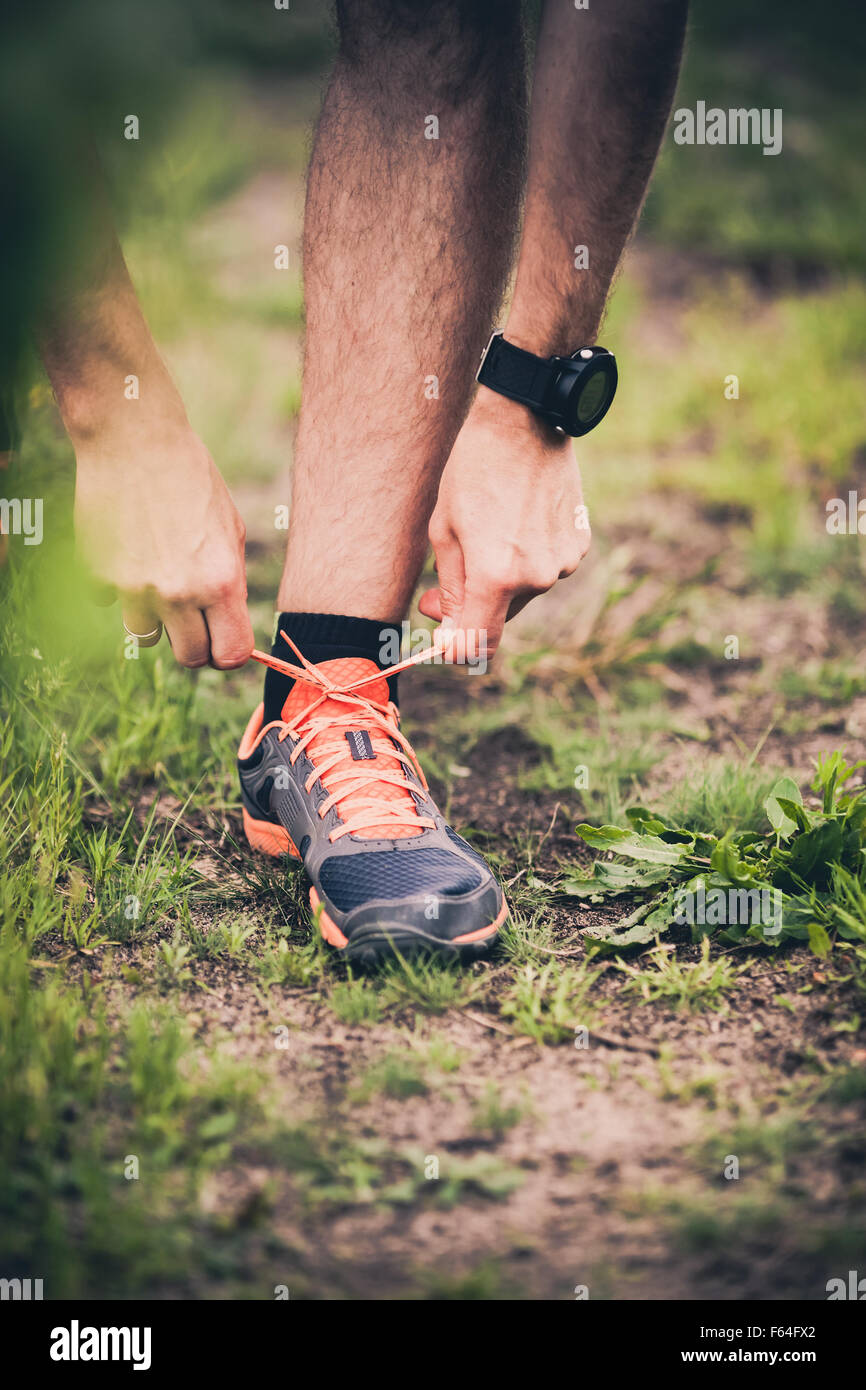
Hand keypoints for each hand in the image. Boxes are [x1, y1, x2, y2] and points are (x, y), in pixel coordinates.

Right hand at [74, 421, 253, 668]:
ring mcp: (134, 588)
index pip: (231, 655)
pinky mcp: (98, 575)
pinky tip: (123, 551)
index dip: (228, 652)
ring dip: (152, 616)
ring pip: (145, 636)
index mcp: (220, 582)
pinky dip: (114, 587)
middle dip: (192, 641)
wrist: (136, 440)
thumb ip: (230, 582)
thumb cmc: (192, 479)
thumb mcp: (231, 530)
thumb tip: (229, 625)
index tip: (222, 640)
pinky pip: (107, 604)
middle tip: (190, 614)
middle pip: (190, 658)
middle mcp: (179, 592)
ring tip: (156, 573)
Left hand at [419, 391, 590, 661]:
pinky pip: (546, 567)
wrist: (526, 421)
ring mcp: (563, 563)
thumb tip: (449, 625)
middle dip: (471, 605)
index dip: (458, 648)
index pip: (478, 643)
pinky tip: (517, 519)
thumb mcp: (444, 529)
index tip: (443, 639)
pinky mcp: (579, 546)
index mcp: (497, 576)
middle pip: (499, 616)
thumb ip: (448, 586)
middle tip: (442, 581)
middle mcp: (536, 578)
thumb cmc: (474, 470)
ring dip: (502, 577)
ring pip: (523, 592)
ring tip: (490, 528)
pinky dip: (528, 556)